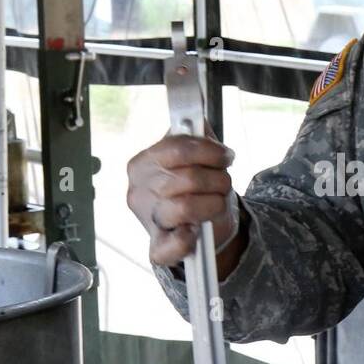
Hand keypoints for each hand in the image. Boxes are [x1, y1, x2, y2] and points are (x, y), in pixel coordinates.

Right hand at [126, 128, 239, 269]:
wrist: (202, 226)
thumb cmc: (197, 187)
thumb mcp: (196, 157)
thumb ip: (196, 135)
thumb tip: (197, 116)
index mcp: (143, 163)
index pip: (177, 148)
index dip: (209, 151)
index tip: (226, 157)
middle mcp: (138, 191)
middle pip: (186, 177)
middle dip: (217, 179)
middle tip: (224, 184)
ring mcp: (147, 220)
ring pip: (185, 207)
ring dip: (213, 203)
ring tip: (217, 203)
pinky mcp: (158, 247)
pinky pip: (169, 246)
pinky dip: (185, 241)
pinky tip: (194, 233)